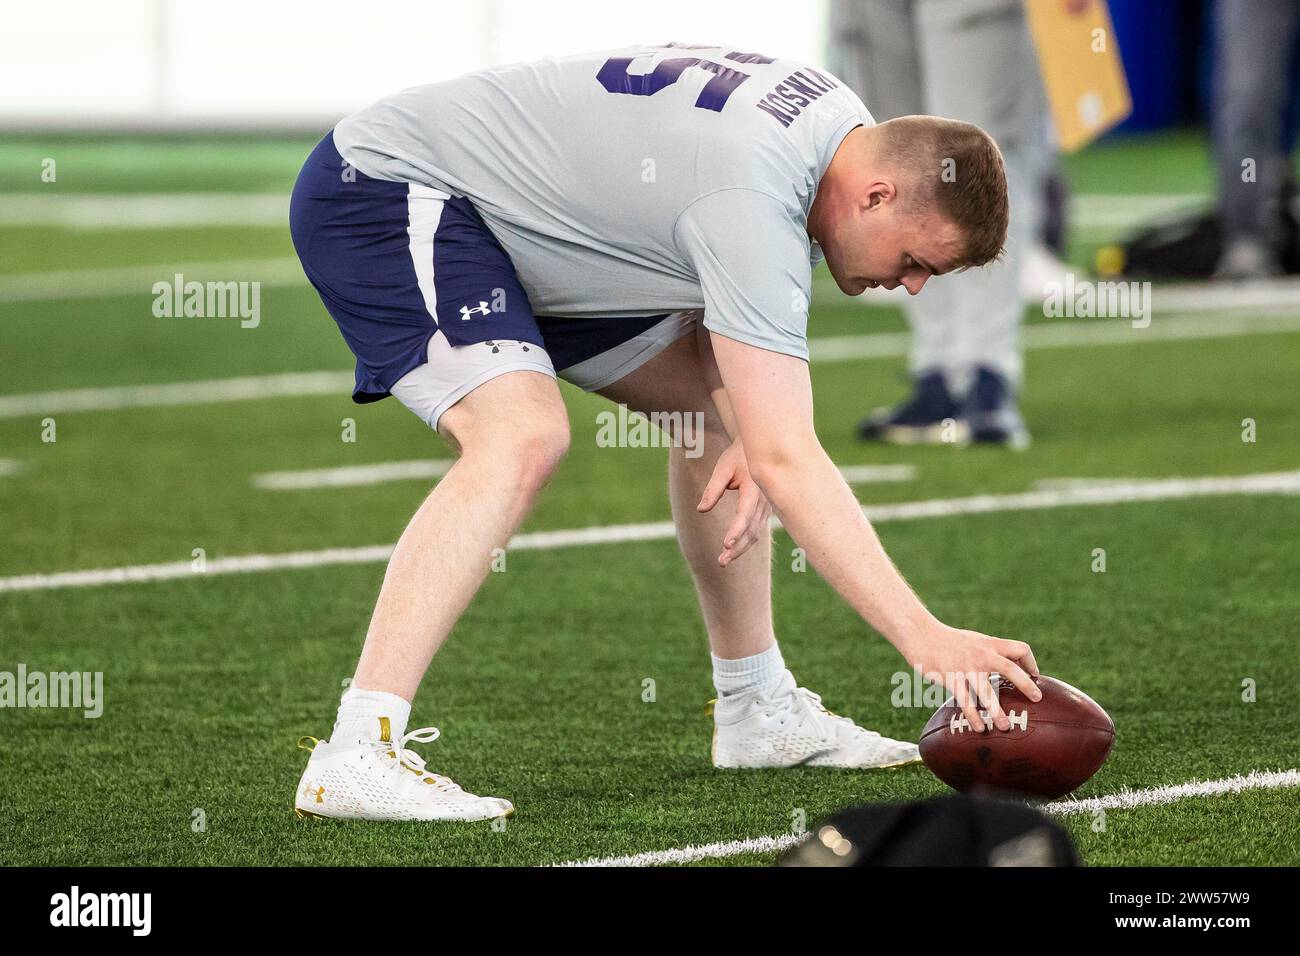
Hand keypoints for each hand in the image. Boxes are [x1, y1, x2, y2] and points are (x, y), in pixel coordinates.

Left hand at [697, 438, 772, 566]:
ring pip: (755, 533)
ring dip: (740, 549)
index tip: (725, 544)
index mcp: (755, 487)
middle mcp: (765, 500)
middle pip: (751, 530)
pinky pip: (755, 530)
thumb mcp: (722, 468)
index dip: (736, 530)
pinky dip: (745, 542)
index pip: (745, 513)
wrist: (758, 450)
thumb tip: (701, 510)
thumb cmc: (737, 456)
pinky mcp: (765, 511)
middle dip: (737, 548)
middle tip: (720, 561)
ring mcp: (767, 507)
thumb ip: (712, 489)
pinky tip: (732, 551)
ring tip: (722, 561)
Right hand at [902, 623, 1040, 731]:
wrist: (922, 635)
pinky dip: (973, 716)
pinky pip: (965, 701)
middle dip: (1026, 685)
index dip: (1030, 662)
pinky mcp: (951, 678)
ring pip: (986, 692)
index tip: (1034, 675)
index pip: (1020, 649)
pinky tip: (979, 728)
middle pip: (1010, 669)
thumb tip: (1011, 668)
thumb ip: (992, 652)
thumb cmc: (951, 641)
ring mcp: (966, 668)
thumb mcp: (975, 640)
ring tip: (1005, 727)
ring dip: (997, 711)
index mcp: (990, 644)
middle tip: (1037, 698)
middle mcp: (981, 655)